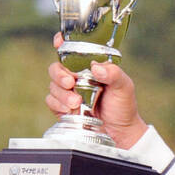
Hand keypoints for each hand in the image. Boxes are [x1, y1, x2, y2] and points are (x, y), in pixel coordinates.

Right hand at [46, 32, 147, 149]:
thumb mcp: (124, 87)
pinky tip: (70, 110)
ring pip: (53, 85)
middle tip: (70, 83)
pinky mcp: (63, 107)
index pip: (72, 50)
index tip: (58, 42)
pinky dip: (58, 104)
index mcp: (89, 67)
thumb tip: (96, 67)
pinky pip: (51, 101)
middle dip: (60, 74)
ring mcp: (68, 92)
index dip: (62, 43)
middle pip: (56, 67)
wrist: (120, 132)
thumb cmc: (123, 106)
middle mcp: (76, 77)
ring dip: (62, 93)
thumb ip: (114, 73)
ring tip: (77, 103)